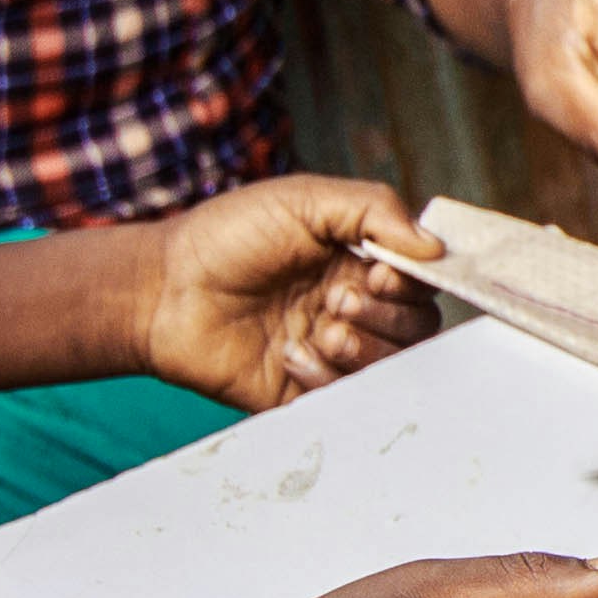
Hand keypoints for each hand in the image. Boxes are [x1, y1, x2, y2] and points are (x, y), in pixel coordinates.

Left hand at [133, 179, 444, 408]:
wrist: (162, 291)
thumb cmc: (227, 237)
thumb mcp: (305, 200)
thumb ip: (376, 210)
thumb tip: (435, 247)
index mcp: (357, 259)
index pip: (419, 280)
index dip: (412, 284)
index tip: (380, 275)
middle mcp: (351, 304)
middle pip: (417, 326)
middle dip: (386, 317)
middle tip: (338, 302)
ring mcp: (331, 348)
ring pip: (391, 365)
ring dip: (364, 349)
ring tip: (321, 331)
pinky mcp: (306, 390)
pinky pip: (347, 397)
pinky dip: (327, 377)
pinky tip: (289, 355)